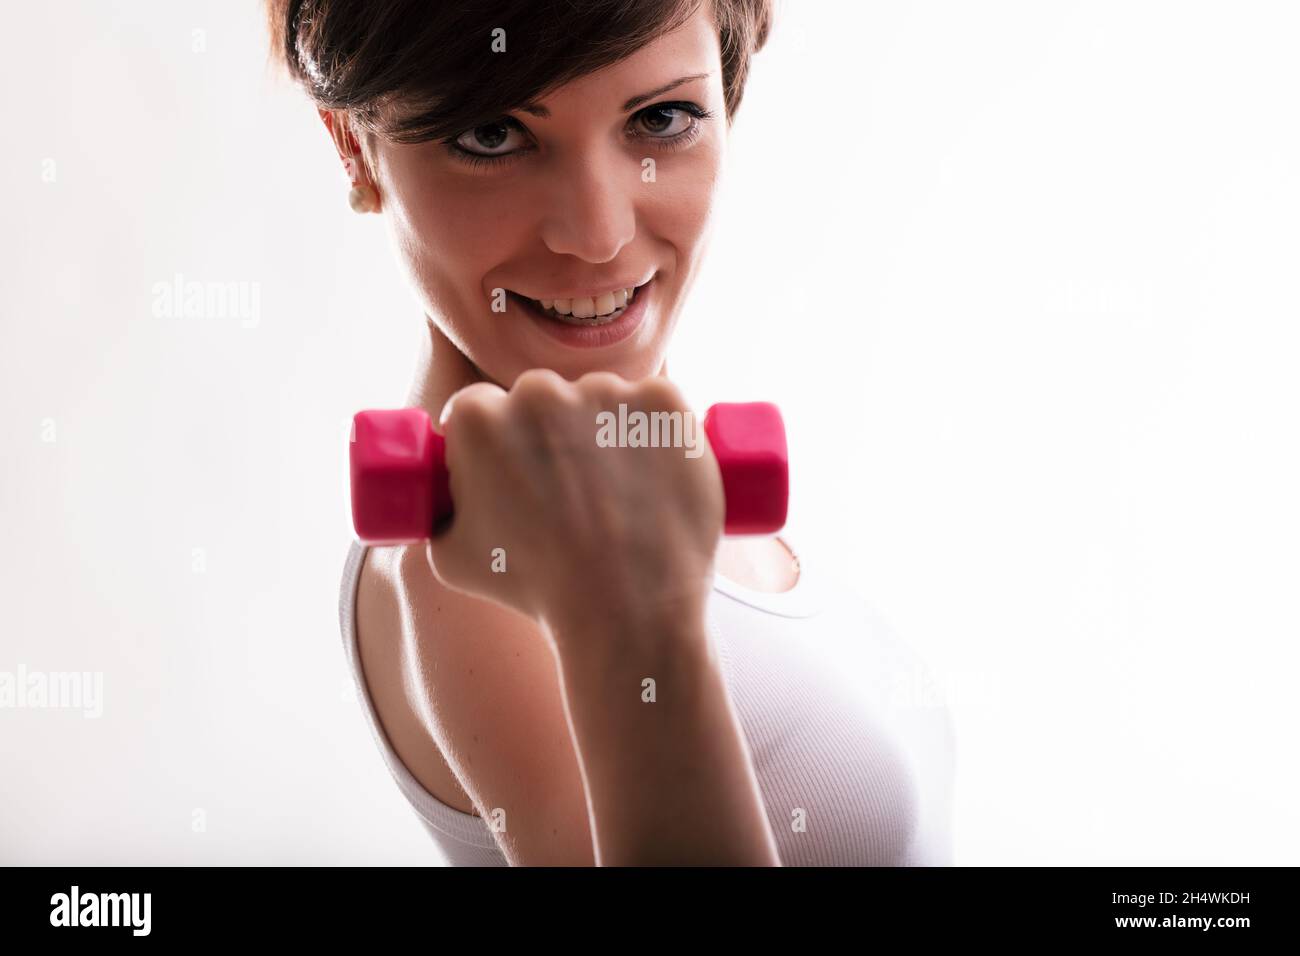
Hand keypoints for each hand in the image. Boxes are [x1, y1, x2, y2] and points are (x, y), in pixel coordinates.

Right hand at [424, 368, 724, 650]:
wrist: (626, 609)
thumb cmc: (537, 590)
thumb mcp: (451, 556)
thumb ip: (444, 508)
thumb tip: (449, 495)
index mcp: (477, 418)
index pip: (480, 411)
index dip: (496, 444)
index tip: (515, 474)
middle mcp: (538, 392)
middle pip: (541, 400)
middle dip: (550, 436)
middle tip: (570, 494)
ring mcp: (606, 392)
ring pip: (601, 402)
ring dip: (605, 434)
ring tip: (617, 499)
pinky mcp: (663, 403)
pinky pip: (657, 408)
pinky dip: (659, 435)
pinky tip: (654, 482)